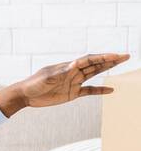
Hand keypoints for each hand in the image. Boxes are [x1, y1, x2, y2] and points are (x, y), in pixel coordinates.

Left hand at [0, 52, 130, 114]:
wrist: (25, 95)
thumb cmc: (34, 83)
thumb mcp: (48, 77)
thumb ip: (61, 72)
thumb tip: (75, 64)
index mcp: (68, 66)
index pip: (89, 60)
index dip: (103, 57)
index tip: (115, 56)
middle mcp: (73, 72)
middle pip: (95, 65)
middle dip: (110, 60)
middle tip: (125, 56)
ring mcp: (74, 82)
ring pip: (94, 74)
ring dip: (107, 70)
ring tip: (120, 64)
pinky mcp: (72, 93)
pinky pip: (89, 91)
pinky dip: (99, 90)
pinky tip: (110, 90)